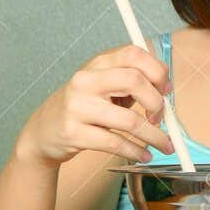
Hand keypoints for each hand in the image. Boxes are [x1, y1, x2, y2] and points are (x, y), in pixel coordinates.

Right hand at [17, 44, 172, 166]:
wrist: (42, 131)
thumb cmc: (82, 106)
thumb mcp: (104, 85)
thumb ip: (132, 81)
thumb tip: (166, 88)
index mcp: (98, 64)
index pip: (134, 54)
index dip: (158, 71)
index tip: (166, 90)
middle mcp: (85, 81)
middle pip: (134, 81)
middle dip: (157, 103)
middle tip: (160, 118)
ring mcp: (77, 107)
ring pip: (129, 120)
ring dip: (154, 136)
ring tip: (165, 145)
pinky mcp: (74, 133)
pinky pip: (115, 143)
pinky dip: (136, 151)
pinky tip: (144, 155)